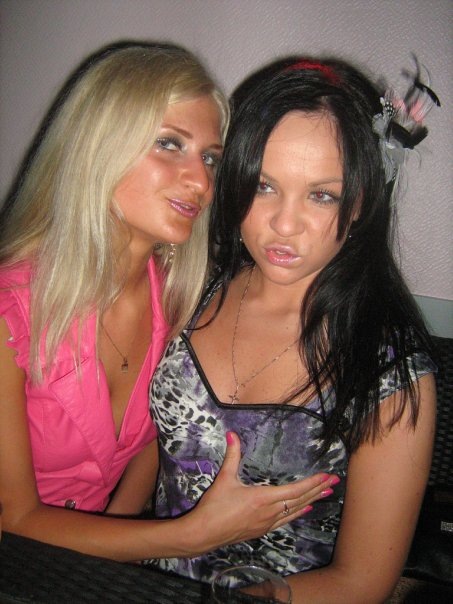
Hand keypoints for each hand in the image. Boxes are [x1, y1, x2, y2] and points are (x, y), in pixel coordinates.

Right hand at [189, 431, 338, 552]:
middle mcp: (270, 512)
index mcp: (263, 498)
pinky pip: (286, 520)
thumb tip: (232, 434)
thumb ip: (232, 455)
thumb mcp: (224, 479)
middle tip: (335, 482)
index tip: (326, 476)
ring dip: (311, 501)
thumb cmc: (214, 506)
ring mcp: (267, 523)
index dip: (312, 483)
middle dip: (318, 490)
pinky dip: (298, 513)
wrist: (204, 534)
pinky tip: (304, 510)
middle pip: (300, 500)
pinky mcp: (262, 530)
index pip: (295, 490)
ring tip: (325, 494)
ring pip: (295, 511)